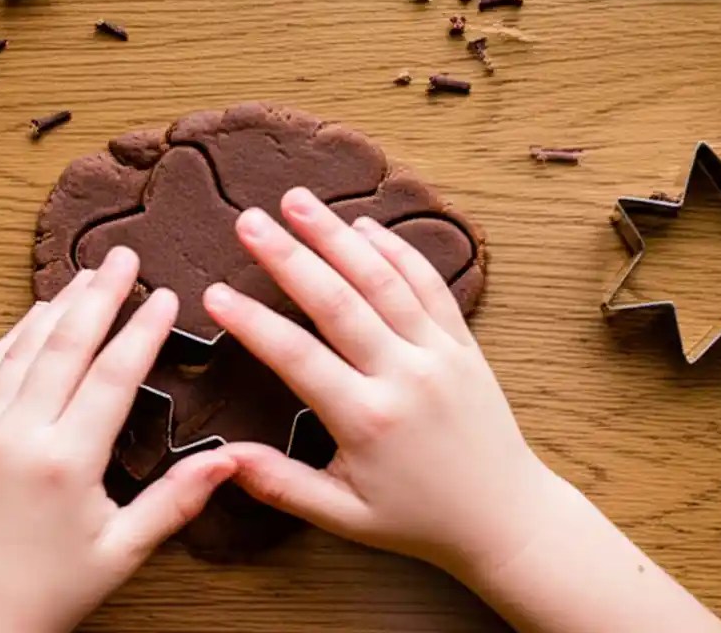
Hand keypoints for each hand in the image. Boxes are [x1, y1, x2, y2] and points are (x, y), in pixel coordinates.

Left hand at [0, 248, 235, 632]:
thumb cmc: (51, 592)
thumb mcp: (123, 551)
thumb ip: (176, 501)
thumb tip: (229, 461)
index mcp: (65, 462)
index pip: (113, 375)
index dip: (142, 330)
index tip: (164, 296)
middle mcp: (17, 437)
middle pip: (65, 346)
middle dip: (98, 295)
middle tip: (122, 256)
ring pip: (21, 350)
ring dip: (55, 309)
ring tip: (83, 277)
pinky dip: (11, 339)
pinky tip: (31, 321)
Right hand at [204, 188, 555, 578]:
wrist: (505, 518)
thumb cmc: (420, 520)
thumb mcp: (344, 516)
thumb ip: (281, 485)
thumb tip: (223, 459)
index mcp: (368, 420)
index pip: (297, 358)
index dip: (253, 323)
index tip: (215, 293)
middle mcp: (405, 377)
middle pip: (338, 301)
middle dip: (289, 255)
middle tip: (248, 220)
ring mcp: (439, 354)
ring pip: (383, 280)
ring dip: (337, 235)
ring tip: (297, 200)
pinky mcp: (464, 344)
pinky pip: (428, 286)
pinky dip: (396, 250)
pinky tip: (363, 226)